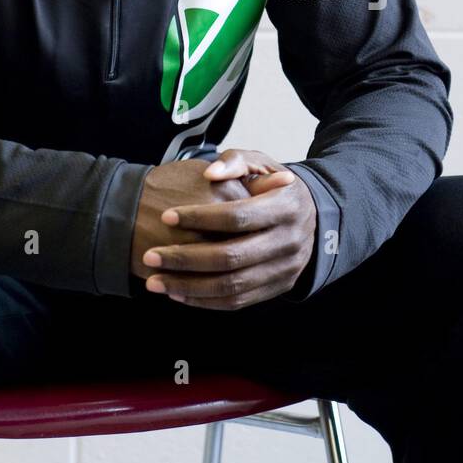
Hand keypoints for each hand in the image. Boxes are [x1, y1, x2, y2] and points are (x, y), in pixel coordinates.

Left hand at [141, 148, 317, 309]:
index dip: (200, 217)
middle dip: (185, 258)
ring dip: (188, 286)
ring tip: (155, 281)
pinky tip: (177, 292)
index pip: (237, 216)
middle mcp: (289, 241)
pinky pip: (237, 301)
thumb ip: (235, 161)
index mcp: (286, 206)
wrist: (312, 217)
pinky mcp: (278, 288)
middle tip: (151, 256)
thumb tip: (210, 173)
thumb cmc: (274, 187)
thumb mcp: (262, 164)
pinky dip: (204, 301)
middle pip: (231, 256)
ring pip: (231, 286)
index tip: (166, 216)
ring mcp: (285, 269)